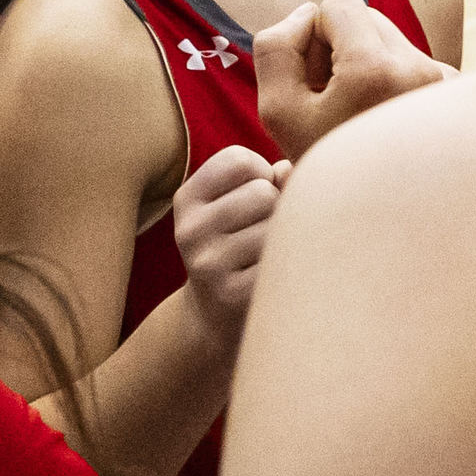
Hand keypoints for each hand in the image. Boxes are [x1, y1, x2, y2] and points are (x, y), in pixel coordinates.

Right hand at [168, 147, 284, 337]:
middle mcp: (190, 230)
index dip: (261, 173)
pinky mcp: (233, 293)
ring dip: (283, 238)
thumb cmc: (236, 245)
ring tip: (266, 253)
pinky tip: (270, 276)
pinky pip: (282, 260)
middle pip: (263, 192)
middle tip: (262, 231)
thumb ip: (264, 179)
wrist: (215, 314)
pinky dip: (286, 264)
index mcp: (187, 199)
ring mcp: (208, 264)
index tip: (256, 196)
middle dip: (275, 207)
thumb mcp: (234, 206)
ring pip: (276, 226)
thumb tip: (288, 171)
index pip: (239, 160)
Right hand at [252, 0, 448, 157]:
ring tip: (358, 116)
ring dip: (369, 68)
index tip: (315, 82)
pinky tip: (385, 124)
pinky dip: (395, 86)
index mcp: (377, 70)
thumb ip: (276, 48)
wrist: (382, 226)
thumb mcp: (277, 111)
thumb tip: (307, 13)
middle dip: (344, 49)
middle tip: (334, 102)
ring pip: (393, 42)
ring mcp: (446, 85)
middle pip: (370, 18)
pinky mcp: (458, 97)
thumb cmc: (323, 168)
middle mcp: (423, 70)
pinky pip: (415, 66)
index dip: (315, 35)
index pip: (340, 3)